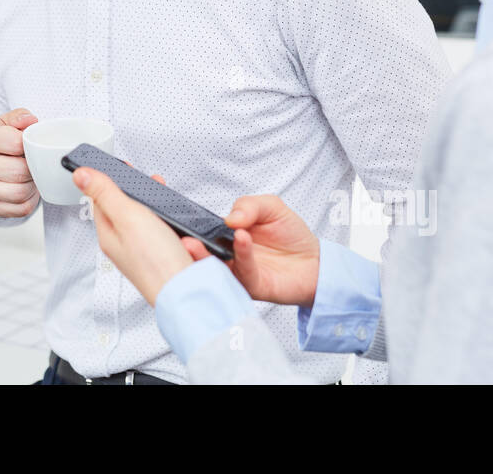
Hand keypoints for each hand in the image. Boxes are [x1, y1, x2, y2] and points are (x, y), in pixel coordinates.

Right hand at [0, 108, 40, 217]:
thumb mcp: (6, 123)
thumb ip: (19, 117)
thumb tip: (30, 121)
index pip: (15, 143)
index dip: (31, 145)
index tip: (31, 145)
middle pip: (19, 171)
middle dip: (33, 168)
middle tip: (34, 163)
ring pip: (20, 192)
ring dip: (32, 185)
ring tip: (31, 176)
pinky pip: (21, 209)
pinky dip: (30, 200)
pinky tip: (26, 189)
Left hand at [71, 167, 191, 306]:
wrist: (188, 293)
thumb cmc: (156, 261)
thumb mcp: (127, 216)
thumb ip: (105, 193)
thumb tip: (80, 174)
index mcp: (109, 235)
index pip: (101, 200)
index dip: (110, 180)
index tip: (123, 166)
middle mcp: (125, 245)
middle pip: (127, 209)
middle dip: (141, 193)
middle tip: (152, 183)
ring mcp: (147, 252)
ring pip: (151, 220)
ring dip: (161, 209)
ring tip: (170, 207)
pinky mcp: (167, 257)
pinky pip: (170, 234)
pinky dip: (176, 228)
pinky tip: (183, 234)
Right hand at [182, 195, 319, 306]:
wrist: (316, 261)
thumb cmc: (291, 235)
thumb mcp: (271, 207)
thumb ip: (249, 206)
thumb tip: (229, 218)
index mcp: (227, 236)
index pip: (203, 231)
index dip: (190, 226)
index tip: (177, 220)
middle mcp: (228, 255)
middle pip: (201, 253)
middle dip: (188, 246)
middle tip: (181, 237)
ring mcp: (238, 272)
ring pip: (215, 266)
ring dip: (205, 255)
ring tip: (202, 241)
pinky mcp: (252, 286)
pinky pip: (242, 272)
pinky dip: (241, 254)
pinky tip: (242, 239)